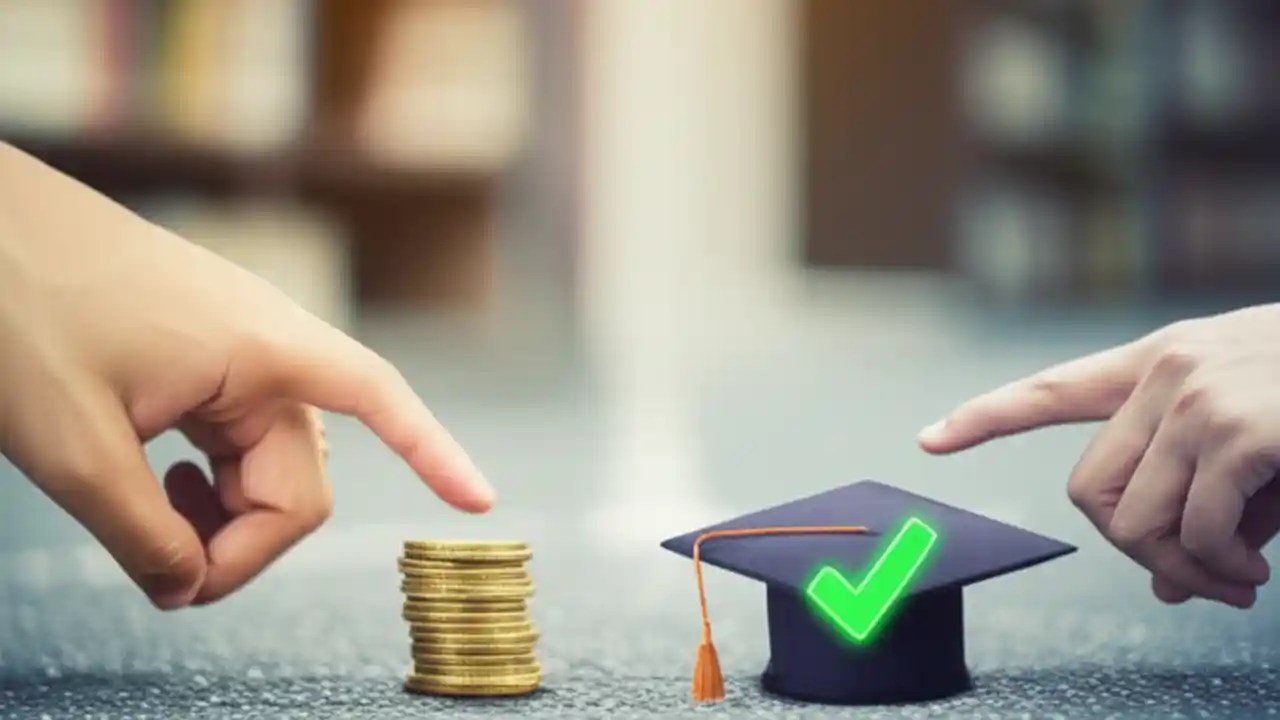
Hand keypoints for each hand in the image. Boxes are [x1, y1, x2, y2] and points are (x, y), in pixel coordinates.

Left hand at [0, 143, 492, 608]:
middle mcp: (266, 348)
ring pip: (261, 469)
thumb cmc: (20, 304)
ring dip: (216, 515)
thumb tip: (184, 587)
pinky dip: (202, 482)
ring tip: (141, 511)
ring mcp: (235, 351)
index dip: (436, 456)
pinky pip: (231, 440)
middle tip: (163, 573)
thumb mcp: (73, 448)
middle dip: (240, 543)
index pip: (381, 401)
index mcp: (262, 349)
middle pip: (295, 483)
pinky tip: (152, 477)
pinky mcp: (203, 357)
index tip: (481, 502)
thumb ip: (143, 538)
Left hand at [918, 305, 1279, 607]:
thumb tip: (1161, 585)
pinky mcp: (1239, 433)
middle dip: (1129, 550)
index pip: (1051, 389)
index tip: (928, 440)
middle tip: (1192, 581)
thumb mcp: (1259, 443)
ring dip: (1182, 571)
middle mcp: (1166, 372)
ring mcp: (1198, 398)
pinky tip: (1255, 576)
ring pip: (1132, 521)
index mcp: (1161, 362)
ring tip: (1238, 582)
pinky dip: (1219, 572)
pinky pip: (1191, 534)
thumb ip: (1201, 500)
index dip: (984, 417)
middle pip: (1086, 491)